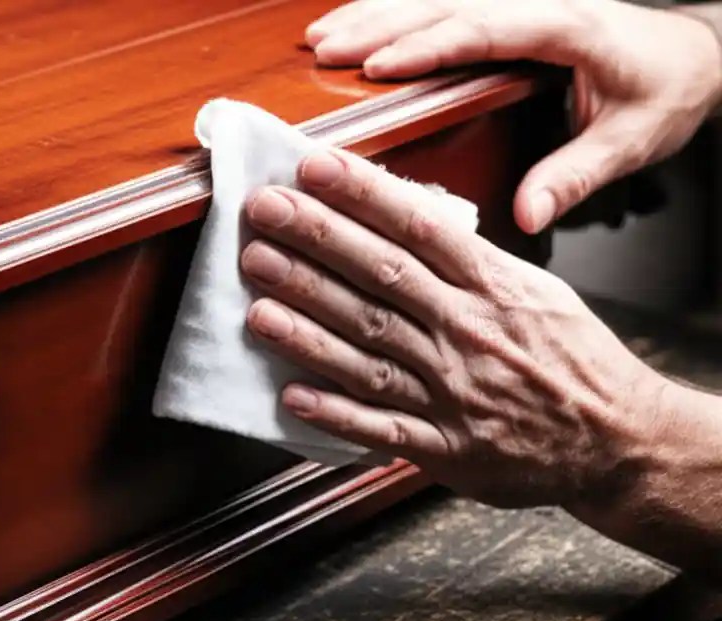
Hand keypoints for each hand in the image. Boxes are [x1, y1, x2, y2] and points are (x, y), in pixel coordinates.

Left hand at [239, 149, 687, 507]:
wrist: (618, 440)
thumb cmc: (569, 359)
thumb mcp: (533, 291)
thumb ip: (469, 260)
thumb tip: (405, 218)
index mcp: (491, 288)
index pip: (418, 228)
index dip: (361, 194)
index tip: (313, 168)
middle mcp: (466, 334)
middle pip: (381, 279)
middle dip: (316, 241)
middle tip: (264, 212)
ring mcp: (452, 393)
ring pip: (369, 351)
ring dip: (307, 324)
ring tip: (256, 295)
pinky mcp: (445, 448)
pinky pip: (382, 430)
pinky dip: (337, 414)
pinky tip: (292, 395)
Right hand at [304, 0, 721, 233]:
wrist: (694, 56)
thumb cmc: (667, 92)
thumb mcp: (631, 140)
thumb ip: (575, 175)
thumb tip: (528, 214)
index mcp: (568, 26)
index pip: (484, 27)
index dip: (426, 47)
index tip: (377, 66)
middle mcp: (538, 3)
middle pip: (444, 3)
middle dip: (378, 25)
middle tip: (325, 49)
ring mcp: (520, 2)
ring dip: (374, 14)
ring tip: (321, 38)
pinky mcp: (508, 12)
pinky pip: (442, 4)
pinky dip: (393, 13)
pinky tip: (356, 22)